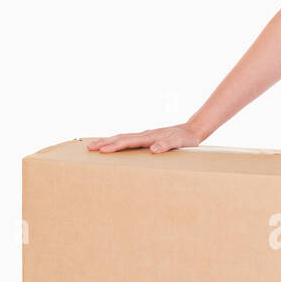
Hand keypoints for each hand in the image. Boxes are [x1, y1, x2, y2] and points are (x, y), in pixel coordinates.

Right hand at [86, 122, 201, 153]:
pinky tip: (114, 145)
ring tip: (94, 146)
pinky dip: (118, 142)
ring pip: (122, 138)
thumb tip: (153, 149)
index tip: (101, 150)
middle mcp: (144, 135)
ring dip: (108, 141)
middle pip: (120, 137)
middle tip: (89, 148)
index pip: (128, 142)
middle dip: (104, 143)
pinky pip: (128, 140)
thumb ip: (166, 145)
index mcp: (149, 137)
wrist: (192, 131)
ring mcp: (145, 136)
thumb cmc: (185, 139)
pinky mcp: (147, 138)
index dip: (114, 146)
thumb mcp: (178, 143)